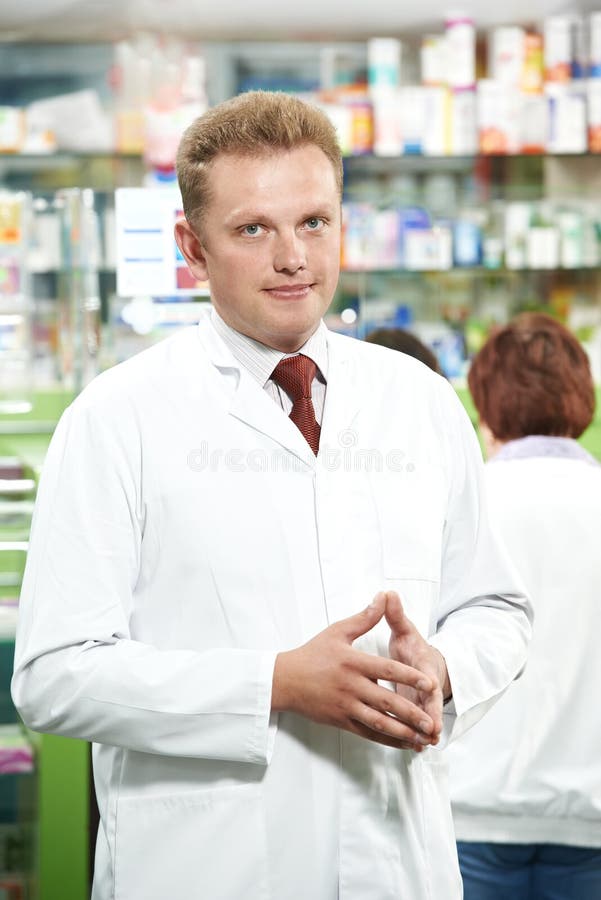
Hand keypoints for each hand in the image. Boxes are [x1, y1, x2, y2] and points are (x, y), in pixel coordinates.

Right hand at [272, 592, 438, 750]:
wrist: (284, 680)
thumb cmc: (312, 654)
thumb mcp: (337, 631)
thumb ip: (364, 618)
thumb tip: (383, 597)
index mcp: (354, 662)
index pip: (388, 670)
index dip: (410, 677)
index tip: (429, 684)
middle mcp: (351, 686)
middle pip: (386, 701)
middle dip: (411, 713)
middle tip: (431, 721)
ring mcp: (346, 706)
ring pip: (379, 722)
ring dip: (402, 732)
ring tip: (422, 737)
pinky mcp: (341, 720)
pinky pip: (367, 733)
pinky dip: (387, 739)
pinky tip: (402, 742)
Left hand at [385, 590, 450, 745]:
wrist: (426, 664)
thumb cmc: (414, 648)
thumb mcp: (406, 630)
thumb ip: (395, 615)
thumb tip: (388, 593)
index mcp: (424, 665)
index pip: (427, 671)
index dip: (428, 680)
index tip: (430, 686)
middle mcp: (427, 686)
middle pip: (430, 701)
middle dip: (431, 714)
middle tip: (431, 728)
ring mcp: (422, 702)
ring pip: (424, 718)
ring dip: (424, 730)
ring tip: (423, 745)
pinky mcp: (416, 713)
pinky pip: (415, 727)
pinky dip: (415, 737)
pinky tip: (414, 749)